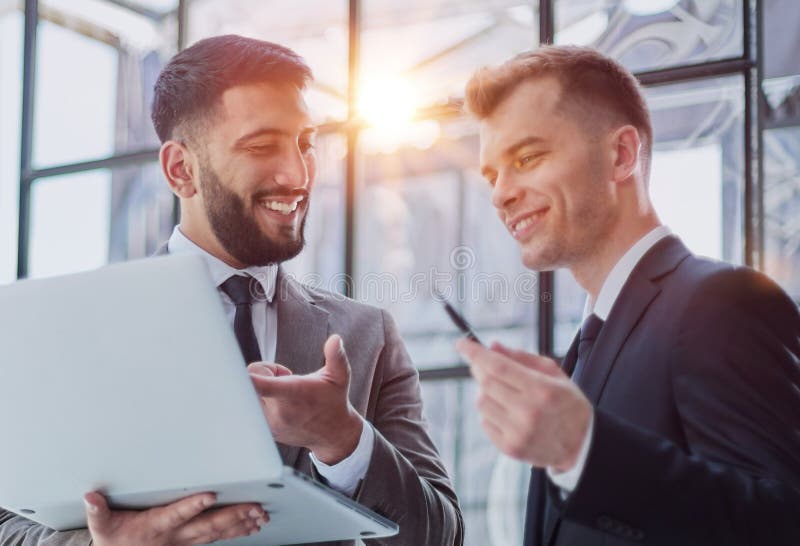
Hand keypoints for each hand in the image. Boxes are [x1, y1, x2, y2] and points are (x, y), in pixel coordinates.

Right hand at [84, 491, 267, 545]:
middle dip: (232, 515)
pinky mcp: (192, 542)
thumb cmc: (114, 540)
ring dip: (239, 523)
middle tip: (253, 506)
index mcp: (155, 526)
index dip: (193, 506)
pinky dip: (236, 531)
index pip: (176, 514)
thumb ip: (98, 512)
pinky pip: (218, 537)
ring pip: (216, 532)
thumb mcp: (102, 526)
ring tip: (259, 515)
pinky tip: (252, 525)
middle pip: (206, 525)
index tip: (210, 495)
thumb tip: (91, 496)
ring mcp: (185, 541)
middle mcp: (175, 536)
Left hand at [248, 335, 362, 464]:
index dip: (248, 377)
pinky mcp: (264, 431)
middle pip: (249, 380)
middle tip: (283, 377)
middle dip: (263, 372)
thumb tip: (335, 339)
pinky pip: (249, 407)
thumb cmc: (334, 399)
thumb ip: (335, 356)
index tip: (236, 368)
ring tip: (282, 392)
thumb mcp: (340, 376)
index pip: (261, 386)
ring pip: (247, 393)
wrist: (334, 433)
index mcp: (294, 394)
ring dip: (259, 387)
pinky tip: (278, 404)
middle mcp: (278, 412)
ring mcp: (269, 424)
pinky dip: (259, 400)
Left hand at [455, 339, 591, 471]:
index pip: (498, 366)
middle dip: (480, 369)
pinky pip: (484, 422)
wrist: (580, 444)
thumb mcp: (553, 374)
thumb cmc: (566, 403)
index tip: (461, 343)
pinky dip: (490, 413)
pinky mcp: (510, 448)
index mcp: (542, 390)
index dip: (476, 353)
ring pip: (481, 402)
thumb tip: (492, 346)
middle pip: (486, 383)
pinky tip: (507, 413)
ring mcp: (518, 433)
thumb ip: (521, 357)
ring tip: (504, 394)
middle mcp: (528, 413)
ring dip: (485, 392)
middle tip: (484, 365)